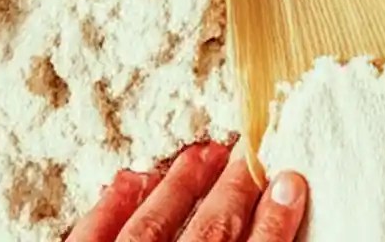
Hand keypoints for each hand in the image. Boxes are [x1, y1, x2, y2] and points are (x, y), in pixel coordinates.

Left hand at [66, 142, 307, 241]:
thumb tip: (265, 222)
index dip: (276, 218)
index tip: (292, 183)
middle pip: (212, 230)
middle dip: (235, 187)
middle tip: (253, 151)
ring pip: (155, 225)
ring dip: (182, 185)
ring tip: (204, 153)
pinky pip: (92, 237)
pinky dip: (112, 206)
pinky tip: (131, 179)